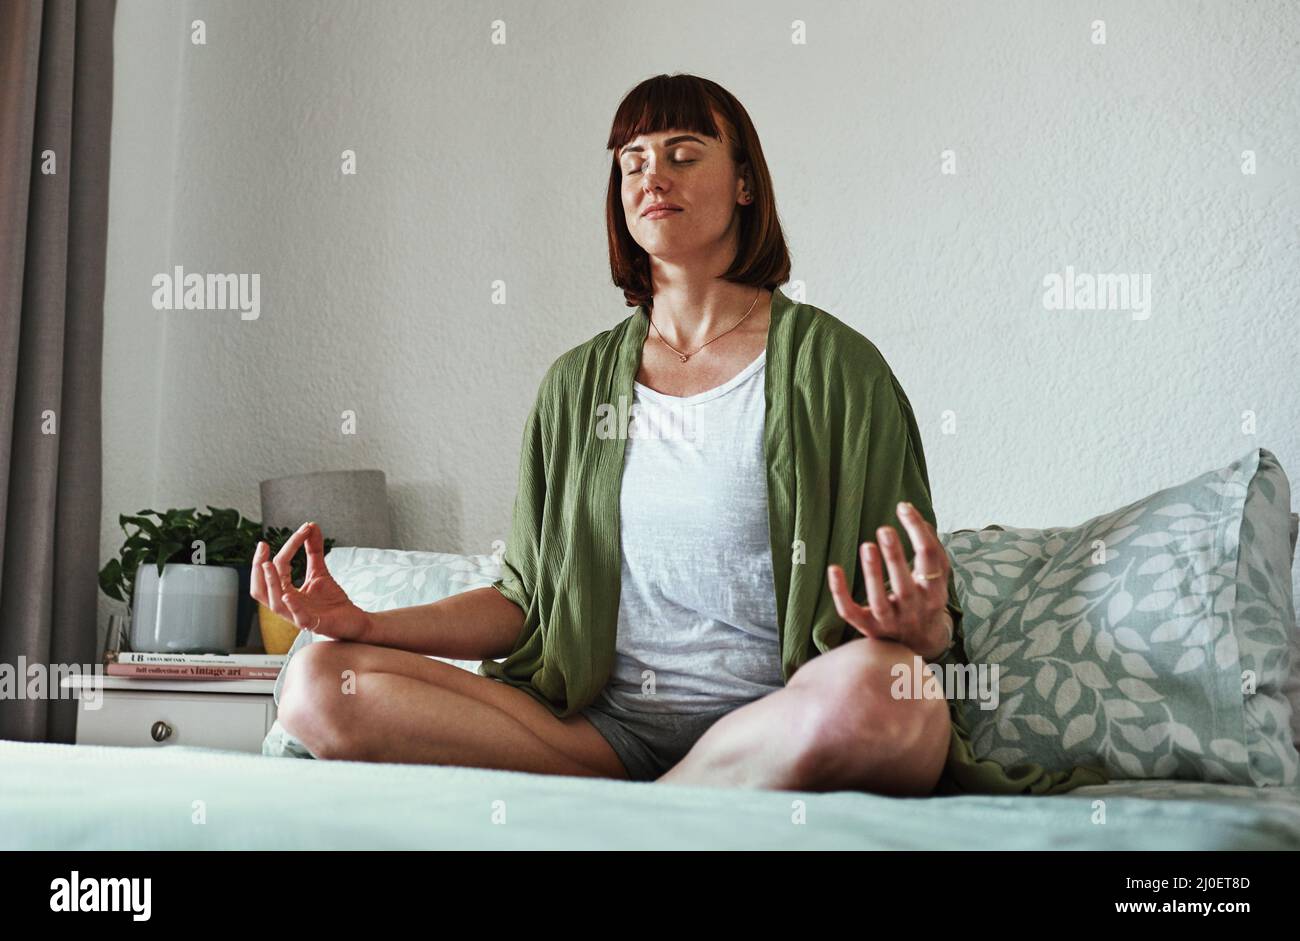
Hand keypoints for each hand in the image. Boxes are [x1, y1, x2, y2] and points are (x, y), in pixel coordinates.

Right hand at [249, 522, 370, 641]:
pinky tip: (288, 595)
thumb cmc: (332, 600)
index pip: (278, 569)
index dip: (287, 547)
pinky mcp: (313, 624)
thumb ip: (313, 550)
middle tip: (262, 548)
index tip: (302, 529)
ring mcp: (297, 616)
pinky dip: (292, 607)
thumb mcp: (320, 571)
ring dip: (271, 583)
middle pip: (262, 589)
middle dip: (258, 568)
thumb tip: (310, 525)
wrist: (353, 620)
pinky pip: (298, 617)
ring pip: (274, 603)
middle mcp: (287, 605)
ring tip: (269, 565)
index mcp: (285, 593)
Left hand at [826, 500, 951, 657]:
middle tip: (884, 529)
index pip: (930, 558)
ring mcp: (891, 622)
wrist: (922, 644)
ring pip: (879, 600)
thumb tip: (918, 518)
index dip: (917, 530)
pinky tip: (834, 568)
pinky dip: (840, 593)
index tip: (903, 507)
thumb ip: (931, 551)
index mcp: (935, 592)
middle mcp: (915, 609)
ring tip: (867, 545)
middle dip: (895, 556)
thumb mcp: (936, 578)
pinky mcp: (869, 629)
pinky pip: (851, 612)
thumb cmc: (926, 600)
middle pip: (906, 584)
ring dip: (872, 574)